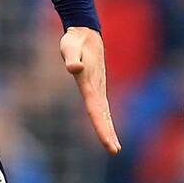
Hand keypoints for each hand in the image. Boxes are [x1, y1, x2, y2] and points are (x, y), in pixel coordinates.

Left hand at [60, 27, 120, 154]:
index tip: (109, 142)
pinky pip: (101, 107)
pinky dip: (105, 120)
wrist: (86, 32)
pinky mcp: (96, 87)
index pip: (95, 110)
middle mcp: (97, 88)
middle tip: (114, 150)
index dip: (101, 127)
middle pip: (103, 115)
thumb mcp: (69, 48)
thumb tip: (73, 68)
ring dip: (109, 129)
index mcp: (90, 84)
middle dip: (108, 133)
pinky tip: (108, 129)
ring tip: (114, 147)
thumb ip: (71, 58)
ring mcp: (99, 88)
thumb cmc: (74, 41)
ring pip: (104, 112)